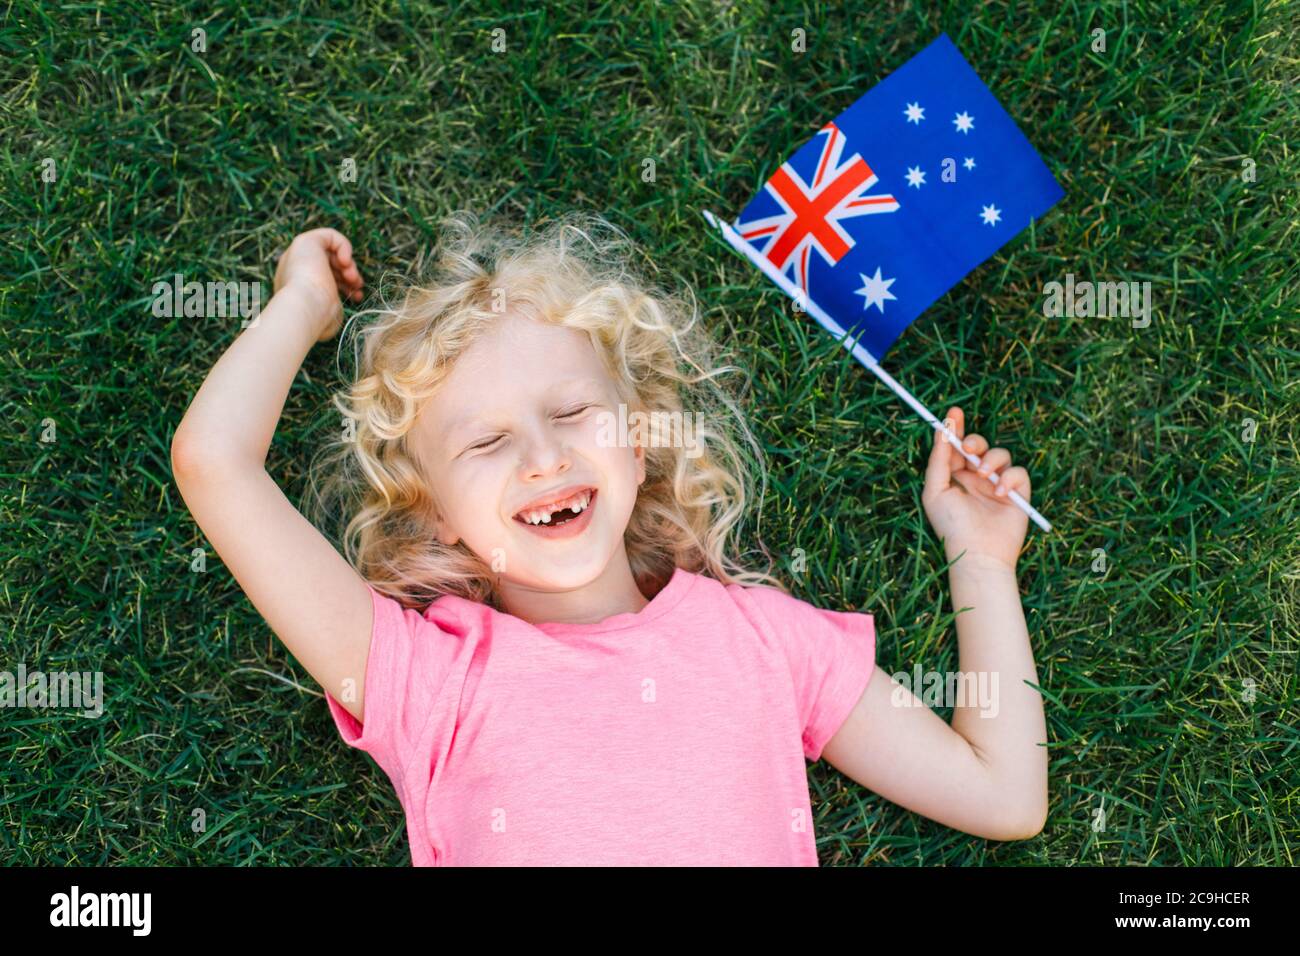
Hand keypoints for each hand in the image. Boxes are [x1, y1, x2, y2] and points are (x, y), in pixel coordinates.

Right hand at [272, 228, 364, 342]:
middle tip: (358, 286)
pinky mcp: (304, 241)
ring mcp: (297, 254)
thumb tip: (336, 309)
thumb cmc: (316, 318)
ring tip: (354, 279)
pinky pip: (330, 236)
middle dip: (348, 275)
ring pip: (331, 251)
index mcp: (296, 286)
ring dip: (349, 265)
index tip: (355, 296)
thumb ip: (331, 306)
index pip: (323, 278)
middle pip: (328, 264)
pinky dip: (344, 246)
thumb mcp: (328, 315)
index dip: (343, 285)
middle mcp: (293, 268)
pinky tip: (346, 262)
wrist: (305, 308)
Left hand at [921, 406, 1030, 571]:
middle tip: (968, 449)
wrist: (978, 553)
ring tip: (983, 476)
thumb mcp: (935, 491)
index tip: (954, 411)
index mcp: (954, 477)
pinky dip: (1010, 478)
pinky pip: (1019, 472)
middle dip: (974, 440)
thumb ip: (938, 461)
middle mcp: (975, 478)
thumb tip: (942, 432)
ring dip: (991, 460)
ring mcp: (997, 485)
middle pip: (978, 445)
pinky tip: (999, 493)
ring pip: (1000, 454)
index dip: (955, 427)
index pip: (955, 447)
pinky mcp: (1017, 494)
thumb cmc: (951, 526)